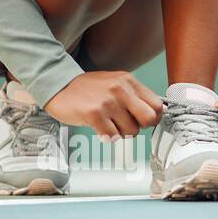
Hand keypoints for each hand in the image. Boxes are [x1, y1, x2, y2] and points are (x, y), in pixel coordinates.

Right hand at [44, 71, 163, 139]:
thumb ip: (135, 96)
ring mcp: (108, 102)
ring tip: (108, 123)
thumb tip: (158, 112)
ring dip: (121, 133)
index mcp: (128, 81)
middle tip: (127, 124)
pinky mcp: (94, 114)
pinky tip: (100, 128)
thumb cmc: (88, 89)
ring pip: (131, 131)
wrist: (59, 86)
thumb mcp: (115, 84)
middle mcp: (120, 89)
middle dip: (141, 127)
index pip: (157, 105)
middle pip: (149, 119)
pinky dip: (108, 137)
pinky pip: (112, 136)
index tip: (144, 121)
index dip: (154, 118)